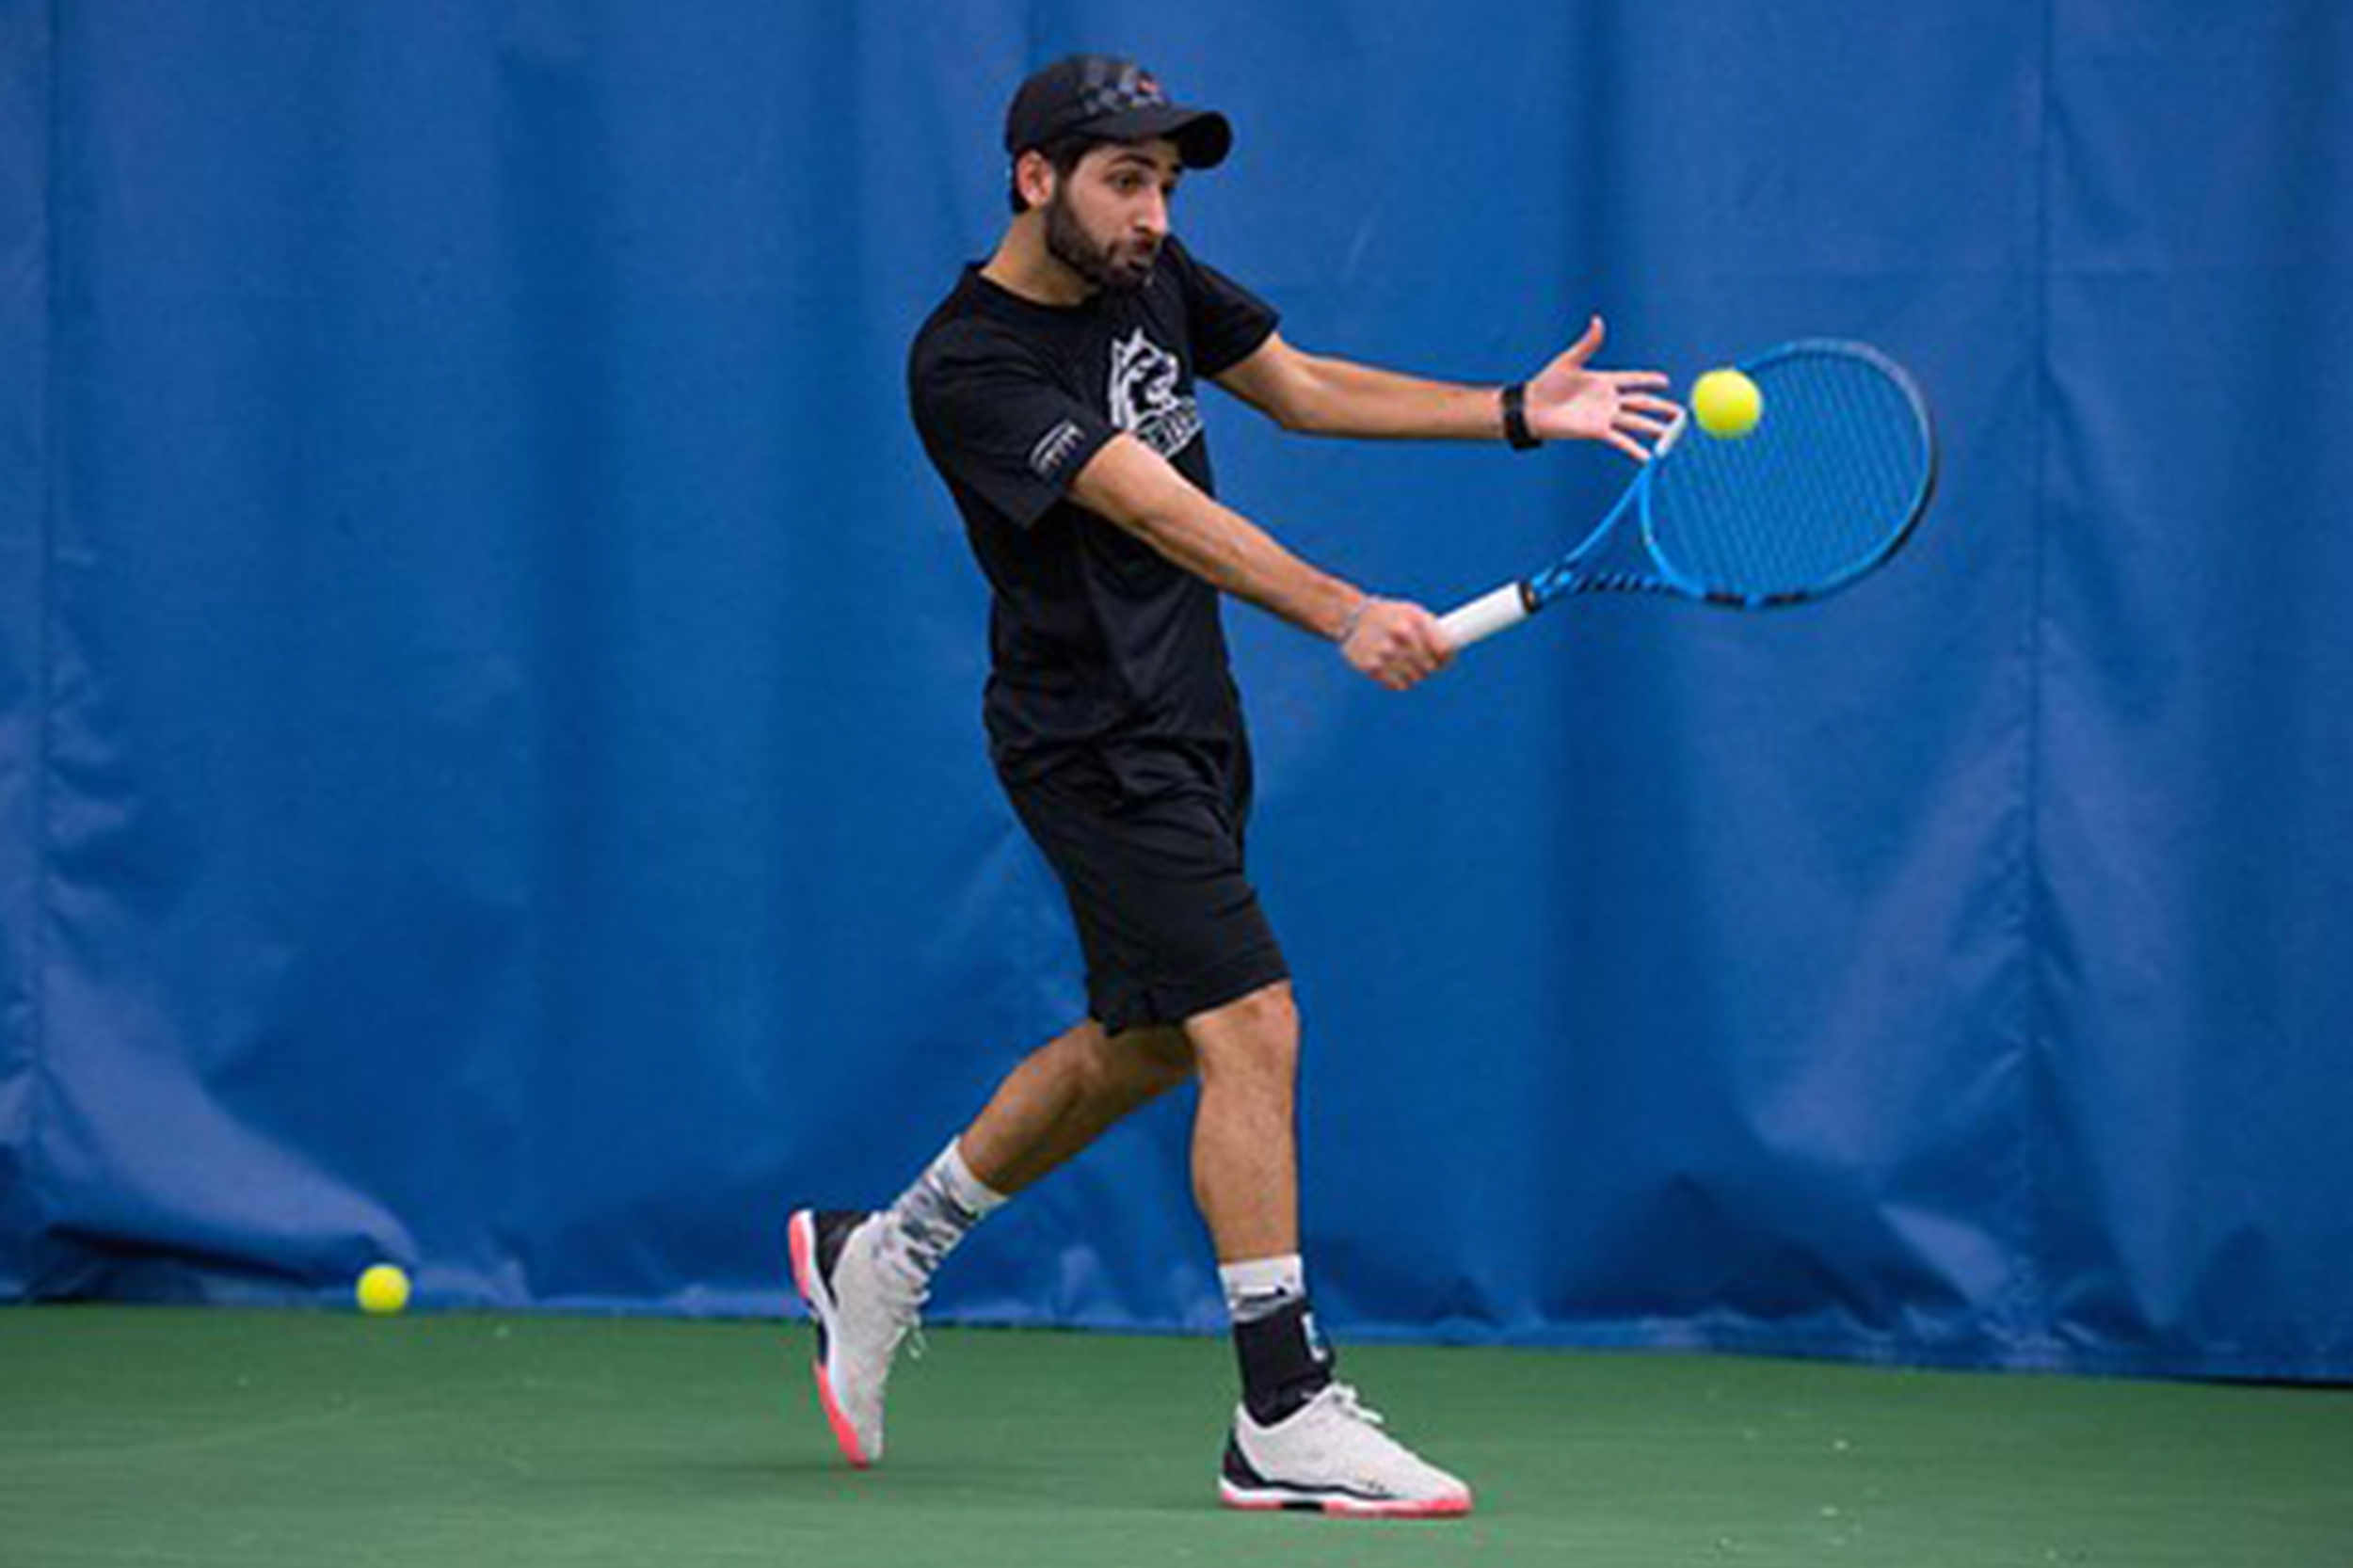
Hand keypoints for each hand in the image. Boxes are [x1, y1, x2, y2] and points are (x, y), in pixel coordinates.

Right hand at [1339, 598, 1454, 690]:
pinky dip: (1400, 680)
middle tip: (1426, 663)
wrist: (1351, 616)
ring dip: (1415, 675)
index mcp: (1415, 619)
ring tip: (1407, 664)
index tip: (1445, 659)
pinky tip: (1394, 669)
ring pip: (1416, 677)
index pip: (1445, 649)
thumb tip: (1451, 656)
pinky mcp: (1372, 666)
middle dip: (1431, 667)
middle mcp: (1401, 635)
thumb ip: (1433, 631)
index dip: (1448, 657)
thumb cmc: (1390, 616)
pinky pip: (1398, 684)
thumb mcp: (1413, 613)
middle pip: (1431, 666)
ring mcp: (1385, 652)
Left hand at [1523, 315, 1679, 461]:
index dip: (1649, 379)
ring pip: (1637, 422)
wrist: (1532, 409)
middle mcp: (1609, 400)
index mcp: (1604, 380)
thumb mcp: (1569, 361)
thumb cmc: (1547, 383)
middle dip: (1661, 408)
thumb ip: (1587, 344)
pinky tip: (1648, 457)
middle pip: (1642, 403)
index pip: (1633, 379)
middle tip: (1681, 414)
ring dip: (1655, 428)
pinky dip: (1634, 448)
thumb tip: (1597, 321)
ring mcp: (1605, 417)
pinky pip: (1621, 440)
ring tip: (1673, 434)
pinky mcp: (1597, 431)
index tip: (1665, 381)